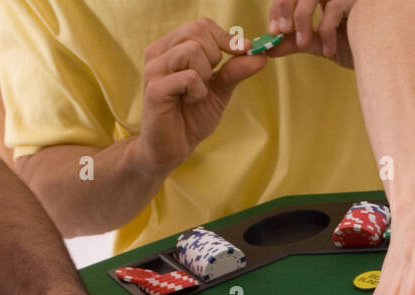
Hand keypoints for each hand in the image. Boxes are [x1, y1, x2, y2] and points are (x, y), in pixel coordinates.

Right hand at [132, 19, 268, 173]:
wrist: (173, 148)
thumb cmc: (191, 116)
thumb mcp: (220, 90)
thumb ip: (236, 70)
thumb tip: (260, 54)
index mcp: (170, 47)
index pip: (201, 25)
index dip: (225, 38)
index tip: (240, 52)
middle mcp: (158, 53)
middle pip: (196, 31)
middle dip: (214, 56)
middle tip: (209, 80)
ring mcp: (154, 69)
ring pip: (192, 50)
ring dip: (205, 75)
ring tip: (196, 93)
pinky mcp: (155, 89)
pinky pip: (189, 77)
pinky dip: (198, 91)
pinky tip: (190, 102)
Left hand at [267, 0, 356, 65]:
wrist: (388, 56)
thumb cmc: (358, 45)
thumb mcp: (321, 43)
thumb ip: (296, 41)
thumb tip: (268, 47)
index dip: (279, 6)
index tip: (273, 30)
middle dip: (285, 7)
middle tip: (279, 31)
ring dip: (302, 19)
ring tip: (303, 43)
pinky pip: (334, 9)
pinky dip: (327, 32)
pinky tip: (330, 51)